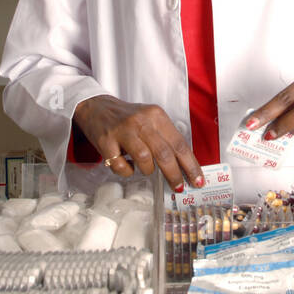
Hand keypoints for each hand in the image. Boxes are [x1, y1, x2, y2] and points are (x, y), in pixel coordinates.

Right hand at [73, 95, 204, 191]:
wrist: (96, 106)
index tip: (197, 180)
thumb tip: (184, 165)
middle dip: (174, 174)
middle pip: (164, 153)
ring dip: (148, 170)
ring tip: (145, 170)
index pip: (179, 143)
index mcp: (156, 116)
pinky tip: (127, 166)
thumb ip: (165, 138)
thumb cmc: (127, 119)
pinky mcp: (106, 141)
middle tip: (178, 187)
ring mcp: (123, 130)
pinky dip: (126, 171)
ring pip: (144, 158)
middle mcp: (141, 121)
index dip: (190, 164)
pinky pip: (120, 164)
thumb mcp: (149, 120)